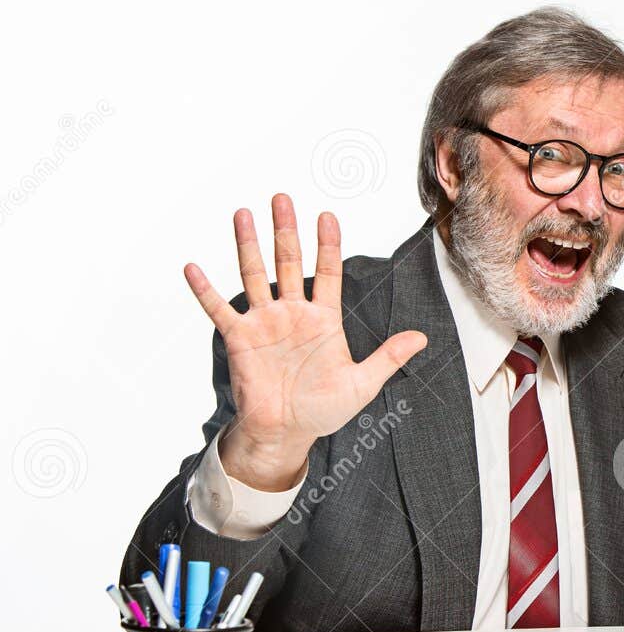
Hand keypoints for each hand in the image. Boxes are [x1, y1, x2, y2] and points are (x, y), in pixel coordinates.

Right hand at [183, 194, 427, 489]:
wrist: (287, 433)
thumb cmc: (324, 410)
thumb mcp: (364, 384)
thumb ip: (389, 357)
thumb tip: (422, 338)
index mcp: (323, 320)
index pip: (327, 272)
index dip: (327, 244)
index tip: (327, 215)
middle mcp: (293, 314)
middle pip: (289, 262)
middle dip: (286, 230)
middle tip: (282, 198)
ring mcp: (265, 323)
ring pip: (255, 274)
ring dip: (248, 245)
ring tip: (244, 213)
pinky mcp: (240, 338)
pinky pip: (219, 309)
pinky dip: (204, 290)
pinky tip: (192, 267)